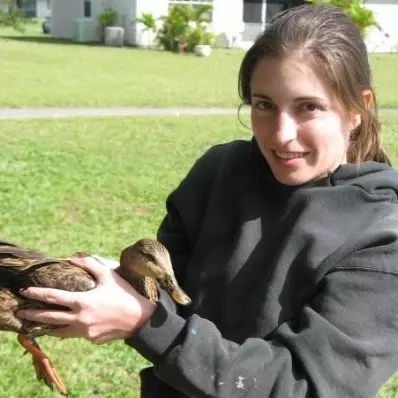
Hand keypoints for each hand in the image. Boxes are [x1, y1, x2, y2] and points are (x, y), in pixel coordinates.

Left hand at [17, 255, 155, 343]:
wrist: (140, 318)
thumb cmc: (125, 294)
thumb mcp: (109, 275)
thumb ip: (90, 263)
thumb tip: (72, 256)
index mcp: (83, 302)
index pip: (53, 297)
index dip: (37, 294)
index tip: (24, 292)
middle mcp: (80, 319)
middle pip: (49, 318)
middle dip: (32, 315)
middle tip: (21, 313)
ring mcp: (85, 332)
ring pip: (59, 332)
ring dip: (47, 327)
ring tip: (38, 325)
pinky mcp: (92, 340)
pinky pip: (76, 335)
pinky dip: (69, 330)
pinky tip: (67, 327)